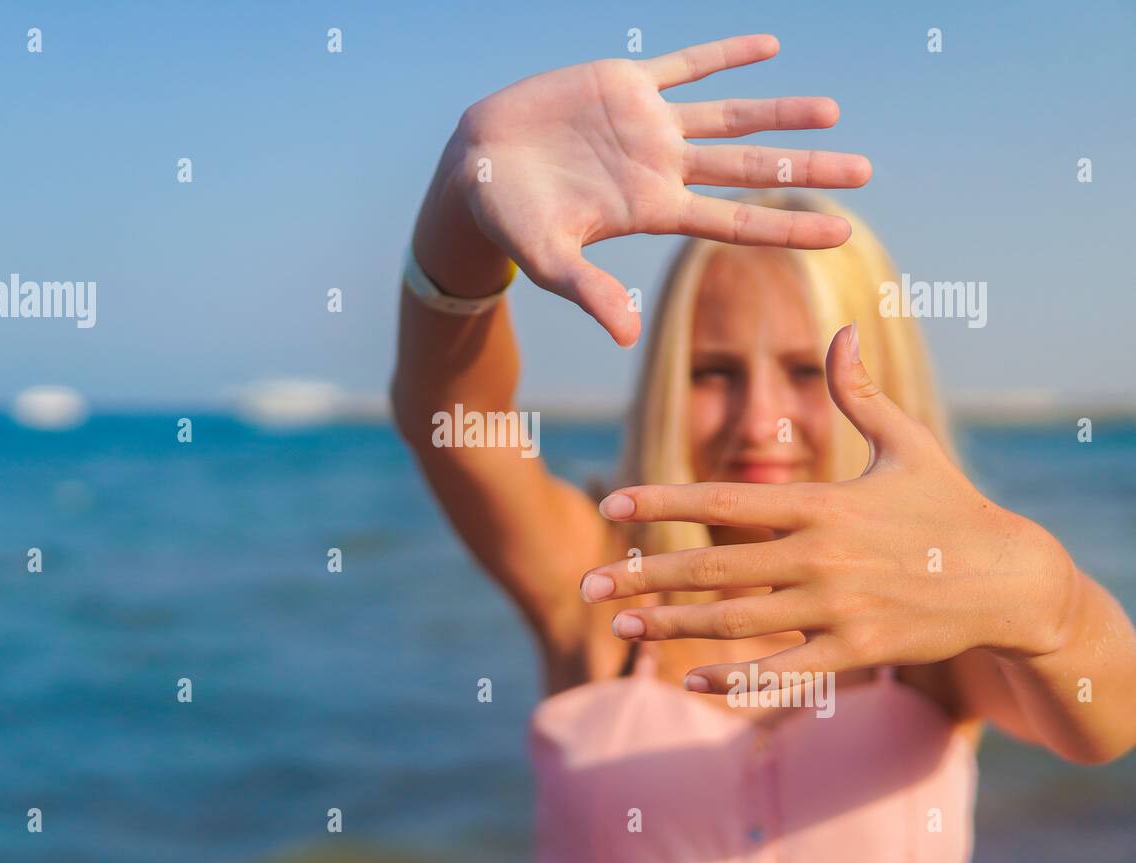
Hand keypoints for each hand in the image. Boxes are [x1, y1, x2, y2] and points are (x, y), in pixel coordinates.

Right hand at [443, 34, 871, 345]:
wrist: (475, 168)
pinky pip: (685, 65)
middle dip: (806, 170)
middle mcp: (661, 168)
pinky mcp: (624, 84)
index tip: (842, 233)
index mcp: (652, 210)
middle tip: (864, 170)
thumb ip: (591, 292)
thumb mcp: (548, 261)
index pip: (735, 221)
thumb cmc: (510, 221)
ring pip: (729, 118)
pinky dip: (725, 55)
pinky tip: (768, 47)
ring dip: (780, 114)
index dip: (790, 226)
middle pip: (750, 170)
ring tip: (832, 112)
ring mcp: (648, 125)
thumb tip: (627, 337)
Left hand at [577, 324, 1078, 692]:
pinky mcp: (857, 653)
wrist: (1012, 580)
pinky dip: (737, 677)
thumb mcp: (908, 442)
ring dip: (674, 626)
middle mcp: (822, 557)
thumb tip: (840, 332)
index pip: (725, 500)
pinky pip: (784, 671)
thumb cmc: (950, 505)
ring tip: (621, 626)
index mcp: (824, 503)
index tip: (610, 503)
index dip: (663, 502)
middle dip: (645, 576)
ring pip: (738, 623)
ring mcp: (839, 609)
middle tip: (590, 585)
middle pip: (715, 569)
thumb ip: (860, 394)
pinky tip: (690, 677)